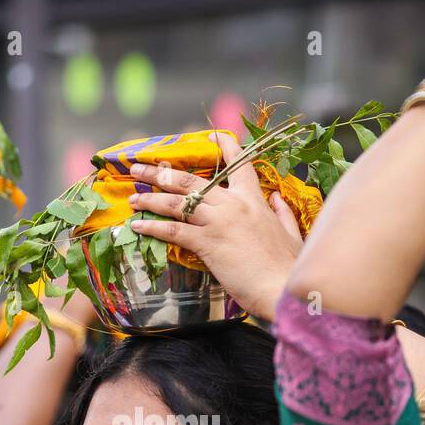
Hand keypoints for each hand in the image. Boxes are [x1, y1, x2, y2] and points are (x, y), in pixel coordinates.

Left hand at [127, 133, 302, 321]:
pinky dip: (154, 227)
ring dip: (151, 198)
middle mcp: (233, 204)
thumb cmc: (288, 266)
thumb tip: (277, 197)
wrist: (281, 287)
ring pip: (176, 202)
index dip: (225, 147)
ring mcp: (218, 222)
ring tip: (133, 198)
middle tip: (140, 168)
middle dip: (161, 172)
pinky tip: (138, 227)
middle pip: (190, 180)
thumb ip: (282, 213)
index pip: (238, 164)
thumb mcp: (291, 233)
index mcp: (254, 199)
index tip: (212, 136)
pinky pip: (174, 231)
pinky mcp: (207, 243)